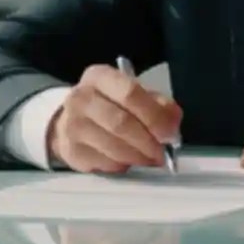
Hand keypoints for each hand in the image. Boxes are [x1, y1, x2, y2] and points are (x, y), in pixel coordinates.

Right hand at [48, 64, 182, 173]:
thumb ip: (158, 104)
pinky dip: (123, 166)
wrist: (71, 119)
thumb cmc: (110, 103)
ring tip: (149, 158)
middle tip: (162, 153)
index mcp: (99, 77)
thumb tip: (172, 124)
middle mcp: (81, 98)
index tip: (169, 133)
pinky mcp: (71, 152)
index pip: (130, 93)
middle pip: (121, 123)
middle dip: (148, 142)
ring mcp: (72, 126)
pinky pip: (105, 164)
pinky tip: (129, 161)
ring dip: (138, 157)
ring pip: (113, 148)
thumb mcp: (134, 93)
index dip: (154, 116)